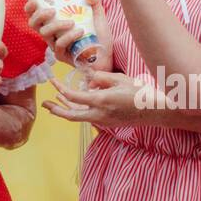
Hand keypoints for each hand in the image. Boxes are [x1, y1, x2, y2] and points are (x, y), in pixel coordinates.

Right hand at [24, 0, 110, 68]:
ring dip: (56, 25)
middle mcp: (52, 34)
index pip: (36, 15)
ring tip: (71, 22)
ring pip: (44, 33)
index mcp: (55, 22)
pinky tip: (79, 32)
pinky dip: (68, 36)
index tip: (34, 1)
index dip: (30, 8)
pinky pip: (59, 45)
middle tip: (52, 11)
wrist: (107, 55)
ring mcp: (55, 45)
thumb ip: (95, 2)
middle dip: (39, 15)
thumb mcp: (98, 15)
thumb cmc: (99, 36)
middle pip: (34, 24)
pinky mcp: (61, 55)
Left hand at [43, 70, 157, 126]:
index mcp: (102, 101)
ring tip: (54, 103)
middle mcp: (100, 114)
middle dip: (56, 109)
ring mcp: (104, 121)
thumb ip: (101, 77)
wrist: (156, 112)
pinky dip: (78, 110)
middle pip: (72, 115)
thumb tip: (88, 78)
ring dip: (66, 110)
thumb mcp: (120, 79)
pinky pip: (88, 117)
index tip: (53, 81)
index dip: (61, 89)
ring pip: (79, 117)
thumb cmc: (140, 92)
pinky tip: (74, 104)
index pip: (75, 96)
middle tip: (44, 104)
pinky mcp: (108, 123)